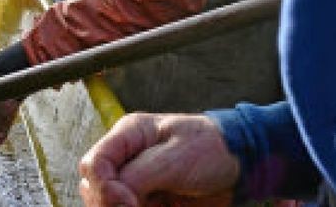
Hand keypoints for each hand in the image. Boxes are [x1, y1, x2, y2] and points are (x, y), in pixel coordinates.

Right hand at [79, 113, 238, 206]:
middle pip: (93, 187)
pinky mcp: (147, 200)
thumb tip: (111, 196)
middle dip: (109, 204)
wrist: (243, 168)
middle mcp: (125, 158)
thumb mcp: (175, 158)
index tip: (129, 202)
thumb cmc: (213, 150)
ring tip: (158, 206)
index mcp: (128, 135)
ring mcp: (135, 181)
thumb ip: (138, 175)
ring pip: (107, 204)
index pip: (93, 163)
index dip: (104, 186)